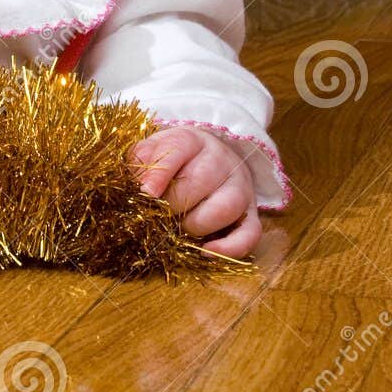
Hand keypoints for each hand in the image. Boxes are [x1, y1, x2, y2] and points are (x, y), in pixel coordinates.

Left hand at [130, 125, 258, 257]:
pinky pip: (249, 235)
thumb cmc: (173, 161)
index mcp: (193, 140)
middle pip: (197, 183)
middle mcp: (222, 160)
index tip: (145, 193)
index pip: (178, 150)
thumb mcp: (153, 151)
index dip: (159, 173)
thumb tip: (140, 187)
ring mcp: (241, 188)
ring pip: (223, 209)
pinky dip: (229, 248)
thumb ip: (141, 163)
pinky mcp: (251, 215)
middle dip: (171, 204)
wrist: (210, 160)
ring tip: (180, 224)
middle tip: (159, 211)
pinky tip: (205, 250)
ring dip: (194, 225)